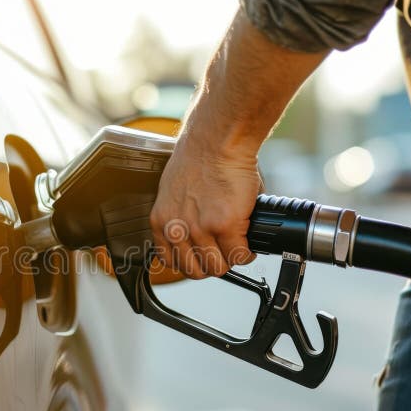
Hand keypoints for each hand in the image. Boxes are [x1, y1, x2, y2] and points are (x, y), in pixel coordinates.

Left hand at [150, 125, 260, 278]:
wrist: (217, 140)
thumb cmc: (201, 158)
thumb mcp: (176, 193)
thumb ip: (183, 216)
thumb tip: (200, 235)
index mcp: (161, 221)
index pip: (170, 261)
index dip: (191, 261)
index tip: (202, 255)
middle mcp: (177, 229)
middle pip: (195, 270)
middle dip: (212, 264)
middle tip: (224, 253)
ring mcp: (201, 229)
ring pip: (218, 267)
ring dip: (230, 260)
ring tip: (238, 248)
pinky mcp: (225, 225)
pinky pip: (239, 254)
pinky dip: (247, 253)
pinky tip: (248, 243)